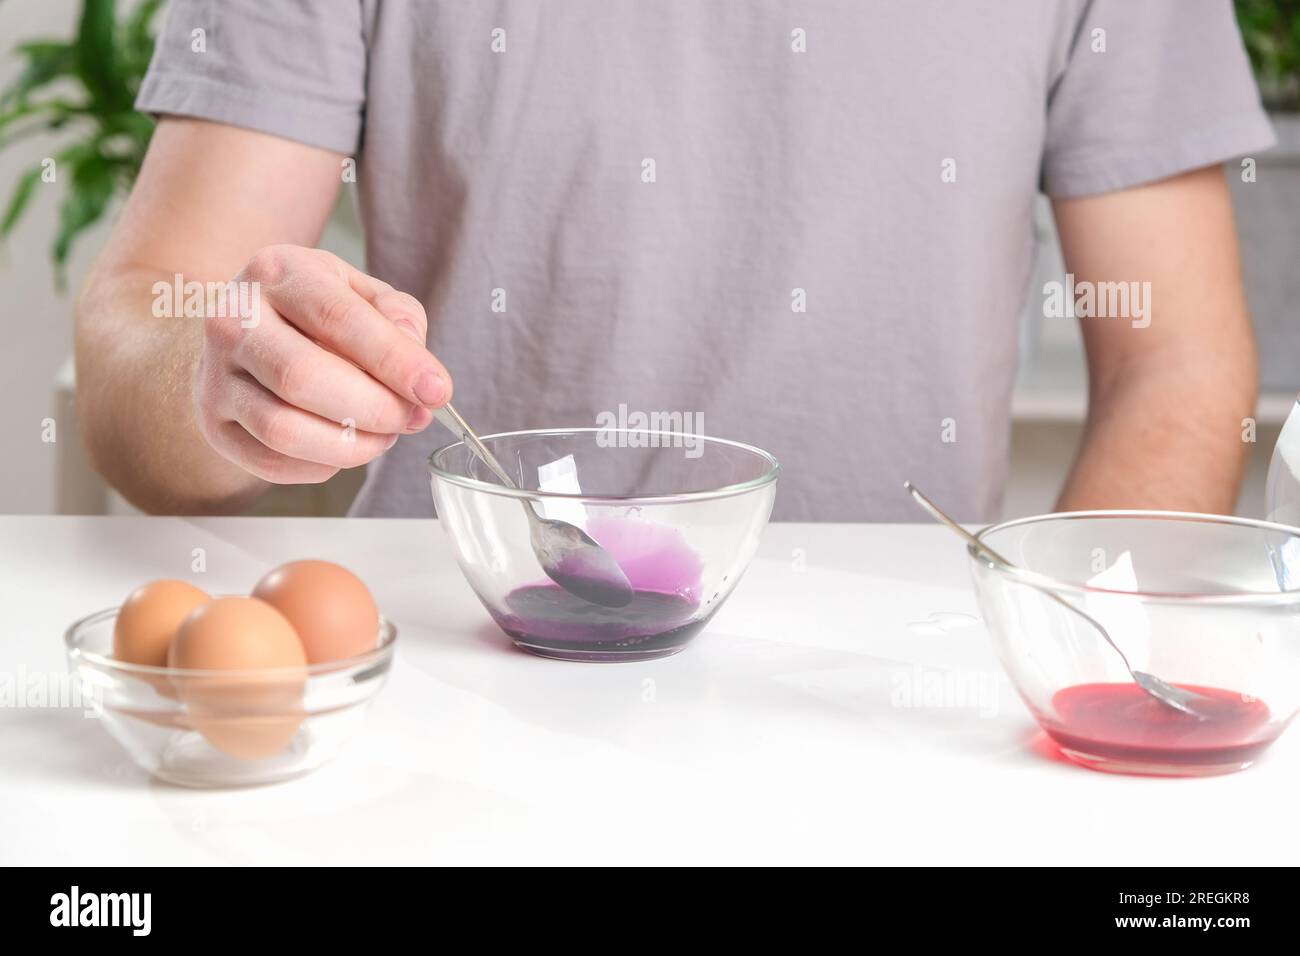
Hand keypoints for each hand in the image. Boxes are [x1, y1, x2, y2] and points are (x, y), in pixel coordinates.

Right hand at [193, 244, 451, 483]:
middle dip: (374, 408)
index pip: (337, 318)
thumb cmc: (315, 314)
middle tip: (412, 418)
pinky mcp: (214, 424)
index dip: (393, 361)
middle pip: (303, 378)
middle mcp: (234, 320)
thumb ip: (398, 318)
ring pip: (283, 429)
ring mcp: (215, 375)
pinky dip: (322, 465)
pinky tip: (346, 447)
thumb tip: (418, 368)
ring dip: (350, 445)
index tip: (436, 391)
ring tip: (384, 436)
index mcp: (278, 272)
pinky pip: (272, 462)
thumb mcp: (361, 293)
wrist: (245, 333)